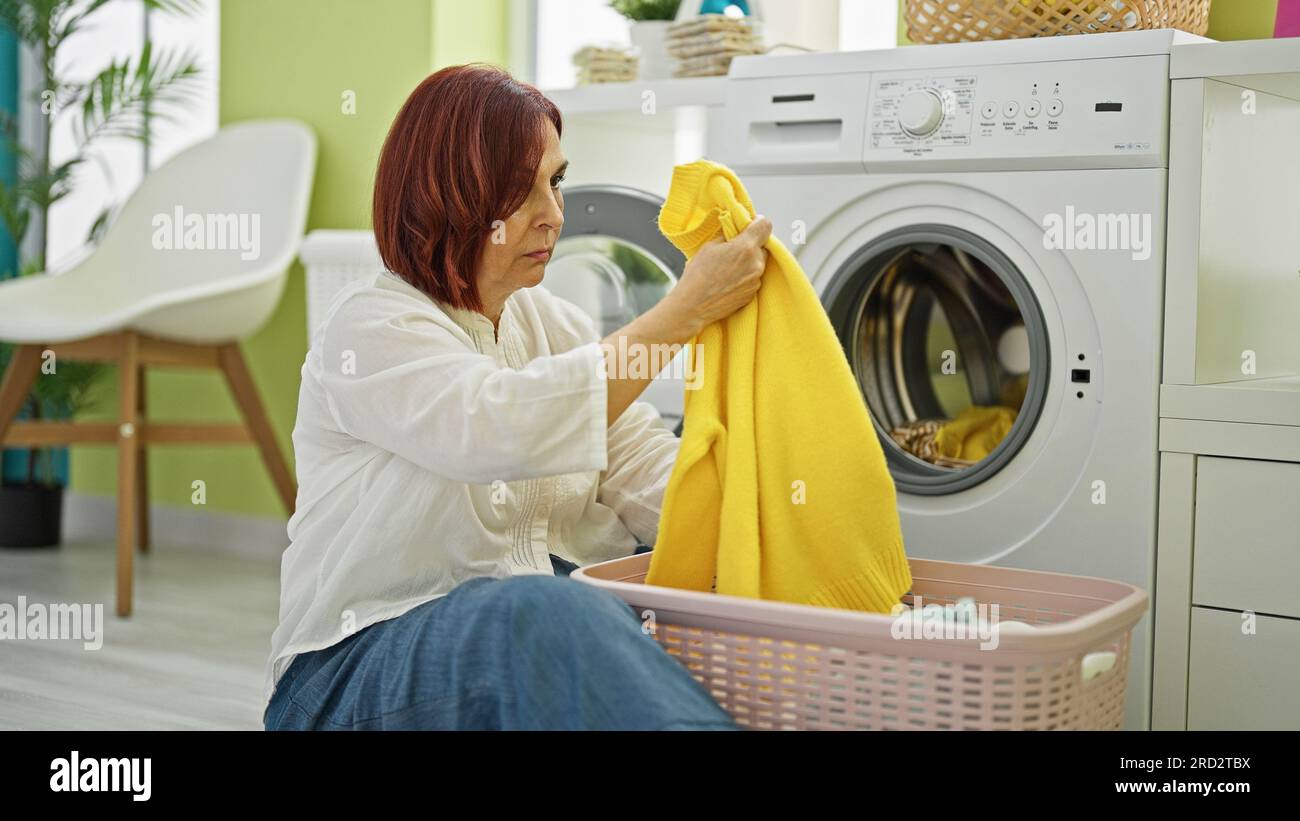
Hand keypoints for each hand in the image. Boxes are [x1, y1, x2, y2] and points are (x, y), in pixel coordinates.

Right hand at [659, 214, 771, 337]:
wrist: (693, 306)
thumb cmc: (698, 275)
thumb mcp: (709, 246)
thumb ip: (728, 235)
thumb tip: (736, 230)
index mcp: (745, 247)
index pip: (765, 225)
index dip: (757, 223)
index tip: (749, 226)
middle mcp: (756, 264)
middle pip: (762, 246)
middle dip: (750, 245)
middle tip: (732, 250)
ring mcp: (756, 280)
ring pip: (758, 263)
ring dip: (748, 262)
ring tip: (728, 268)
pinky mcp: (753, 293)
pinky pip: (754, 278)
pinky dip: (745, 276)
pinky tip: (728, 280)